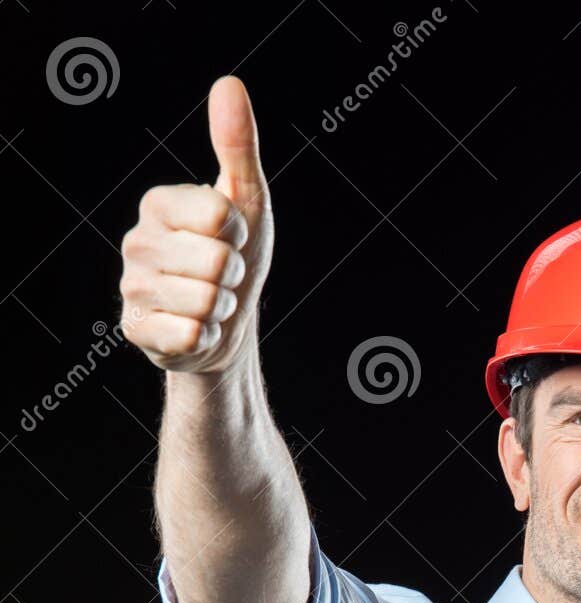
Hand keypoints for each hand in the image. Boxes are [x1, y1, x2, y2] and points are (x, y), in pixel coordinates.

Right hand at [119, 76, 272, 373]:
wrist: (224, 325)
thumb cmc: (235, 256)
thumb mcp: (245, 199)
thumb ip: (237, 145)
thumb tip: (230, 84)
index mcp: (158, 204)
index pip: (221, 216)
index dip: (239, 234)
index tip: (230, 238)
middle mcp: (136, 242)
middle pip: (218, 262)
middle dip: (233, 275)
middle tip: (220, 276)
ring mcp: (132, 288)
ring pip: (207, 301)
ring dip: (222, 308)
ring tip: (209, 302)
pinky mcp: (137, 330)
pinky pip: (191, 335)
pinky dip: (206, 337)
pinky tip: (195, 329)